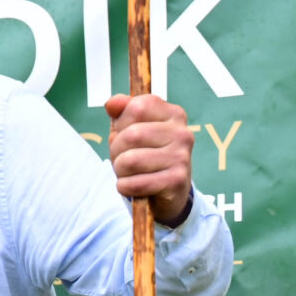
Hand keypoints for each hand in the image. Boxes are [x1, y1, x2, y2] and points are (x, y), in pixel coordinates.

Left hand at [103, 92, 194, 226]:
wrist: (167, 192)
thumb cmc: (145, 155)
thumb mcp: (130, 129)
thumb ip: (121, 112)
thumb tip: (113, 102)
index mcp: (173, 114)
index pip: (136, 107)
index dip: (121, 123)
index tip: (126, 134)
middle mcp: (182, 133)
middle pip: (131, 135)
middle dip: (116, 151)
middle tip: (123, 159)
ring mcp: (182, 157)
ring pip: (130, 161)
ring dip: (120, 171)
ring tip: (130, 173)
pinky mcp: (177, 181)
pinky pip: (135, 183)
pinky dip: (125, 188)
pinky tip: (134, 186)